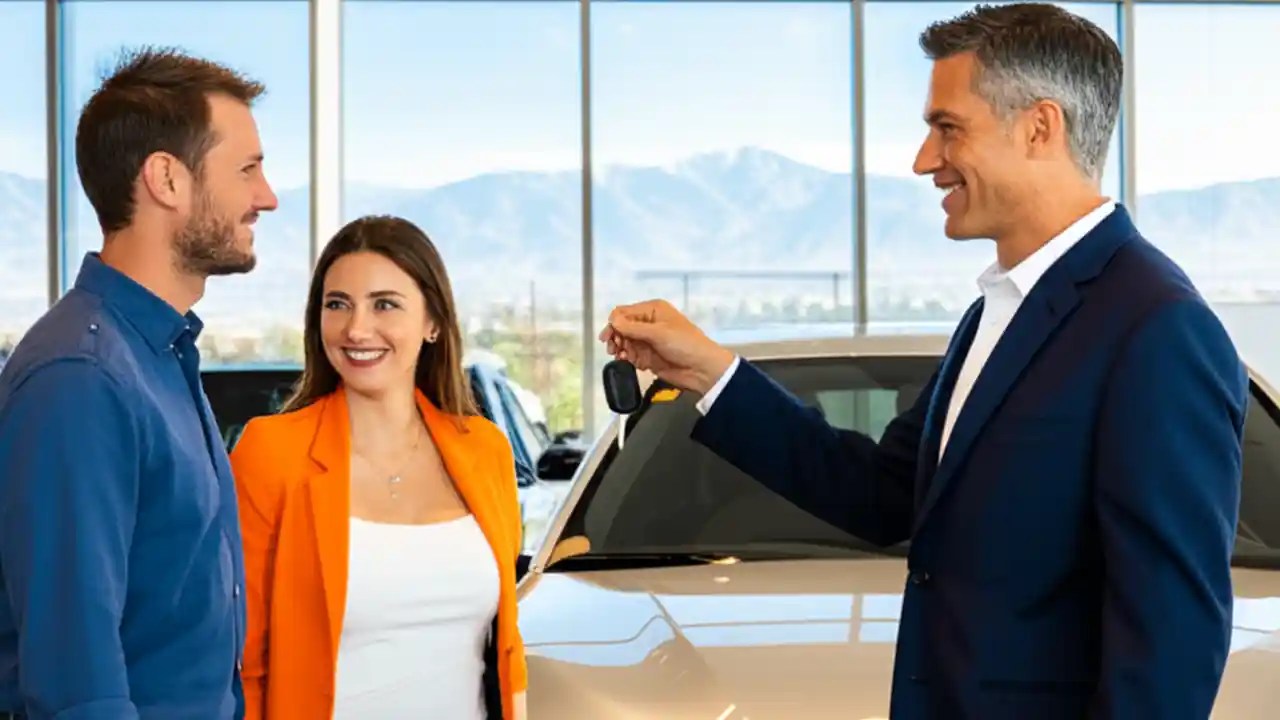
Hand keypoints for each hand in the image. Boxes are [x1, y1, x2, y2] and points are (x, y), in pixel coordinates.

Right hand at [599, 299, 734, 394]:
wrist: (702, 369)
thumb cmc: (685, 344)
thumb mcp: (659, 333)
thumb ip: (633, 328)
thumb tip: (613, 321)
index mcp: (653, 310)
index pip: (625, 312)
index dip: (614, 324)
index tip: (608, 337)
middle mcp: (648, 323)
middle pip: (622, 328)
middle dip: (615, 338)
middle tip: (613, 349)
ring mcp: (648, 341)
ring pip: (624, 342)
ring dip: (620, 349)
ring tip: (621, 356)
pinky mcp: (648, 357)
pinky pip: (631, 355)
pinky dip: (626, 359)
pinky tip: (626, 362)